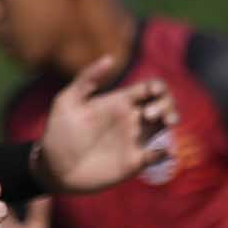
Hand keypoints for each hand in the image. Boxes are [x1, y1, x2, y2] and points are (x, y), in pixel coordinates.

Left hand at [30, 51, 175, 195]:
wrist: (54, 168)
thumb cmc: (58, 133)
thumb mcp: (67, 102)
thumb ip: (86, 78)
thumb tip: (110, 58)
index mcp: (118, 102)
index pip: (149, 88)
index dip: (158, 86)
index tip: (152, 91)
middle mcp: (130, 119)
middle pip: (163, 103)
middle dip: (167, 103)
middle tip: (150, 115)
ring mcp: (134, 140)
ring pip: (165, 125)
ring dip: (172, 119)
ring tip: (166, 124)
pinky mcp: (134, 162)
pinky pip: (158, 155)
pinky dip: (167, 152)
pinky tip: (164, 152)